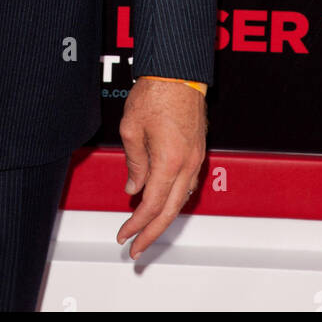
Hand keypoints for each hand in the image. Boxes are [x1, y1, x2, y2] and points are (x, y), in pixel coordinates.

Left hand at [116, 77, 206, 260]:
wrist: (178, 72)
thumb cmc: (155, 93)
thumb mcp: (132, 129)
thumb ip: (134, 163)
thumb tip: (133, 187)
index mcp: (169, 161)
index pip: (151, 205)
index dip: (136, 224)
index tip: (124, 236)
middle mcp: (187, 164)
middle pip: (170, 211)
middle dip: (151, 233)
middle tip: (135, 248)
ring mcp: (196, 158)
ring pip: (181, 199)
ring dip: (163, 217)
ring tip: (145, 229)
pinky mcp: (197, 150)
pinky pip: (187, 183)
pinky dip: (173, 198)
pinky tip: (161, 200)